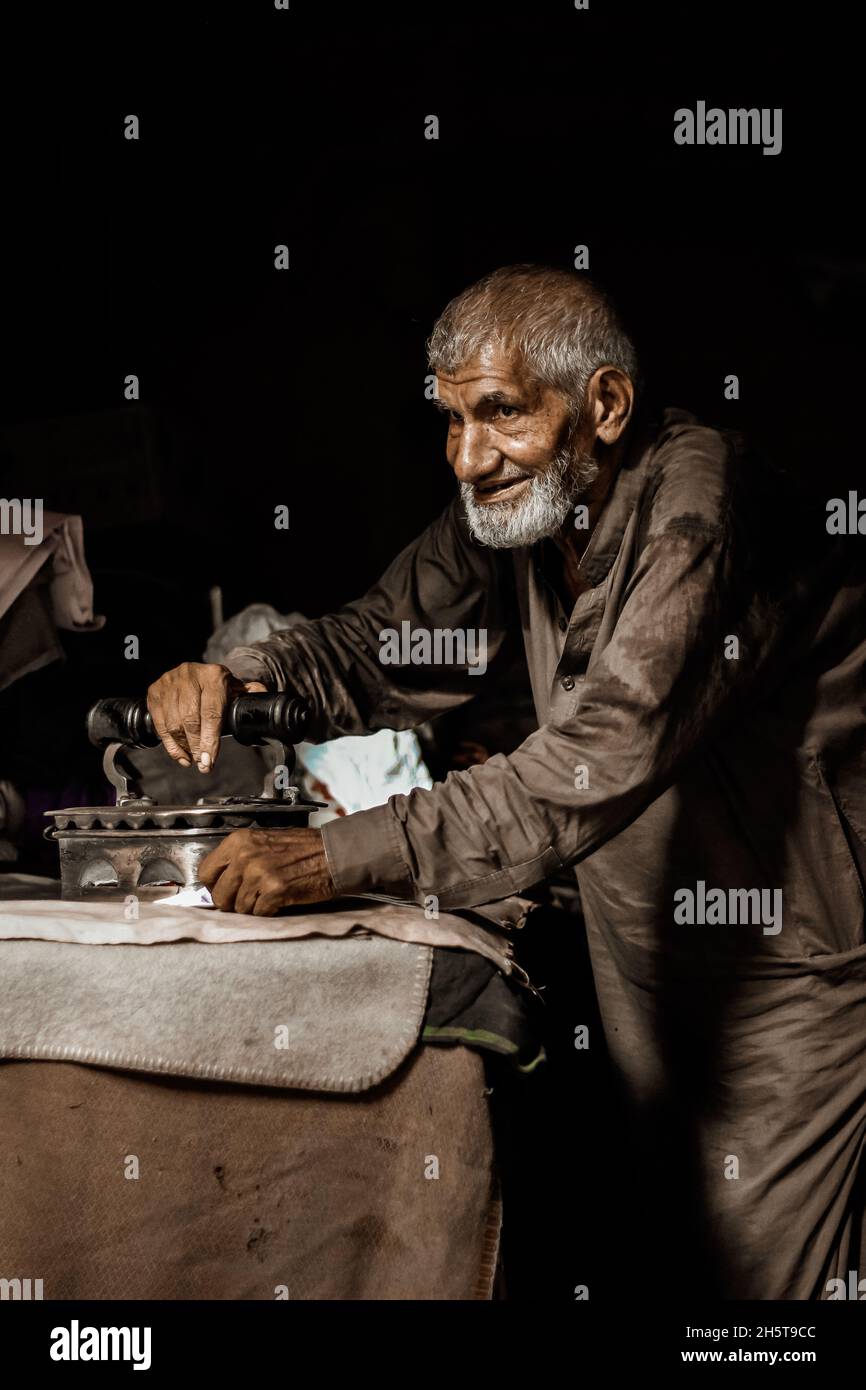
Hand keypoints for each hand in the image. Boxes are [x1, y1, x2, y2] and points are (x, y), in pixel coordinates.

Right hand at [146, 662, 267, 771]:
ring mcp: (169, 683)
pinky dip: (170, 744)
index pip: (212, 713)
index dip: (211, 740)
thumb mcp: (236, 688)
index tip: (210, 760)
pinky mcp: (155, 692)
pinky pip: (159, 724)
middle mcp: (189, 676)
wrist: (195, 672)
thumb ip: (252, 695)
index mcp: (214, 675)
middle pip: (190, 721)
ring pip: (173, 724)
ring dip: (183, 747)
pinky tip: (181, 754)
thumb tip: (266, 699)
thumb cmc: (218, 686)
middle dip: (197, 747)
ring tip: (193, 759)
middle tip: (203, 763)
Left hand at [198, 827, 335, 914]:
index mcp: (239, 841)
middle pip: (219, 895)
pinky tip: (280, 899)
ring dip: (254, 907)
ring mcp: (259, 874)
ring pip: (239, 908)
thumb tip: (220, 881)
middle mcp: (245, 856)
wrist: (333, 853)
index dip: (214, 885)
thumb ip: (240, 857)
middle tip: (249, 898)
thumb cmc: (302, 848)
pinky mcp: (274, 891)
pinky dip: (269, 911)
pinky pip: (259, 913)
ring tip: (270, 895)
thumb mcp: (264, 841)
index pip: (205, 871)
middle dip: (232, 902)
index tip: (224, 889)